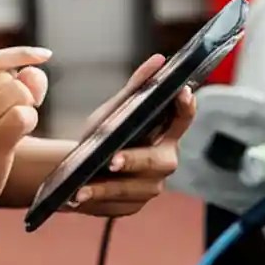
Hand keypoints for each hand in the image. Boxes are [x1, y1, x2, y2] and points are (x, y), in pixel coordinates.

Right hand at [0, 47, 50, 222]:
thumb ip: (3, 90)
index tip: (44, 55)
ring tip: (14, 128)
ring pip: (18, 93)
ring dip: (27, 108)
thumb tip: (36, 71)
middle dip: (25, 91)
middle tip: (19, 114)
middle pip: (8, 78)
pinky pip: (21, 116)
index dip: (20, 54)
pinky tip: (20, 136)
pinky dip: (30, 120)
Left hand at [67, 55, 197, 217]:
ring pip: (134, 188)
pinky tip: (78, 197)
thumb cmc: (103, 134)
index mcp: (165, 132)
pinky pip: (118, 204)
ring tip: (81, 187)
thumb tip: (158, 60)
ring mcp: (151, 186)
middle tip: (112, 160)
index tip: (182, 92)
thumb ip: (136, 87)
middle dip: (136, 160)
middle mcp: (165, 160)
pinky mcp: (134, 205)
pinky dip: (97, 200)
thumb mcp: (115, 111)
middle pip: (159, 161)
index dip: (186, 107)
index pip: (183, 118)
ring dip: (106, 187)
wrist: (80, 167)